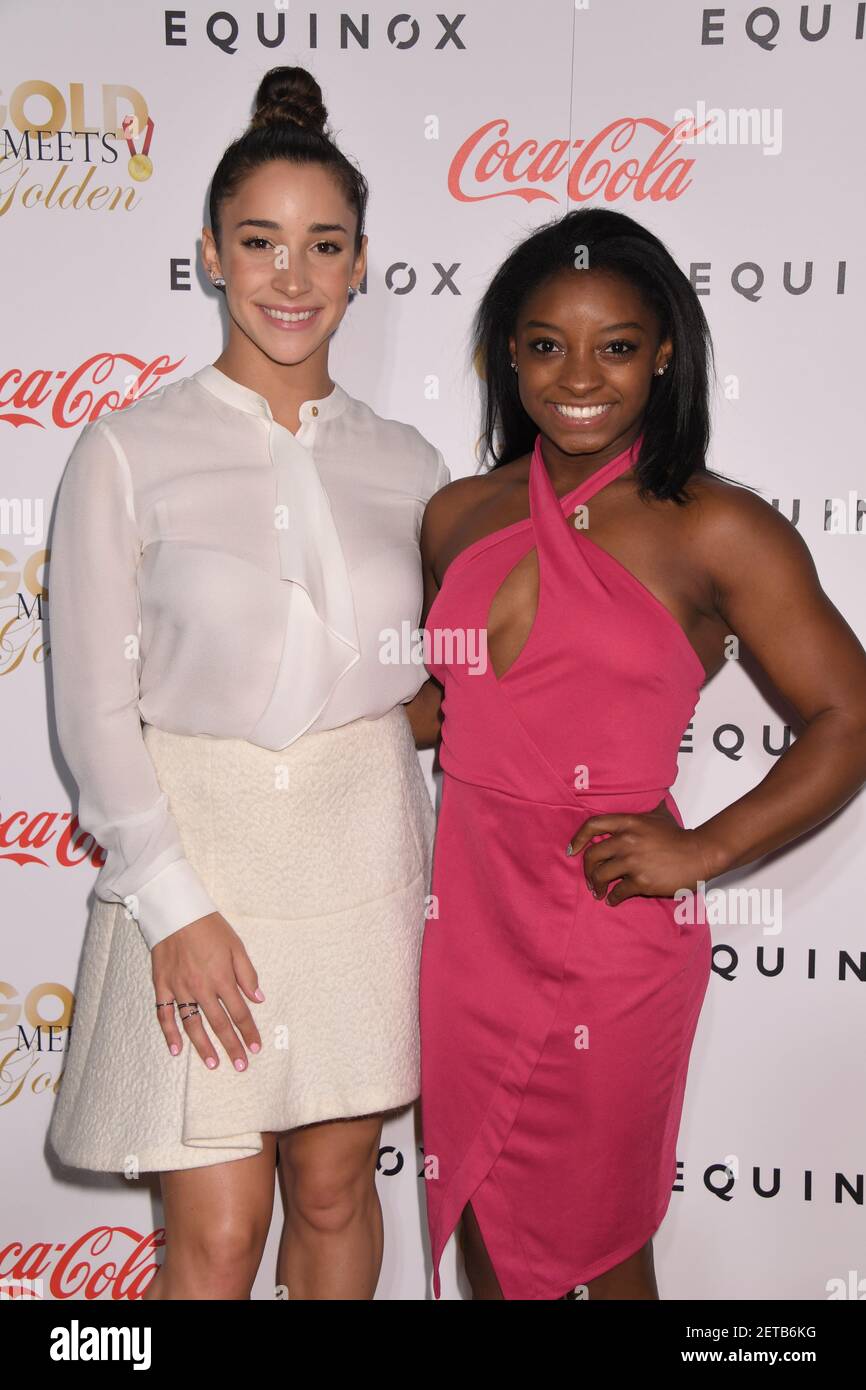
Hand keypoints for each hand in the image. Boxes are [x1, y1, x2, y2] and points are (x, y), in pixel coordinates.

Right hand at [152, 912, 263, 1068]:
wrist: (176, 912)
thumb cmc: (209, 927)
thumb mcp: (237, 946)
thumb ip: (247, 975)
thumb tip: (258, 999)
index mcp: (222, 978)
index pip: (240, 1012)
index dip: (249, 1032)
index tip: (255, 1048)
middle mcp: (201, 987)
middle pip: (219, 1024)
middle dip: (232, 1047)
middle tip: (240, 1066)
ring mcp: (180, 988)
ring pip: (192, 1024)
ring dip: (203, 1047)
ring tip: (213, 1063)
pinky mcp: (162, 985)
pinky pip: (164, 1014)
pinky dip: (169, 1033)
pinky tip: (175, 1050)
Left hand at [567, 798, 712, 906]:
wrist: (699, 854)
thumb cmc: (679, 836)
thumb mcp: (660, 815)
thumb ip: (649, 810)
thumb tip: (655, 797)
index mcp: (628, 823)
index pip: (592, 825)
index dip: (578, 838)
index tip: (573, 850)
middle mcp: (627, 840)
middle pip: (592, 855)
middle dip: (587, 869)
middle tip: (590, 878)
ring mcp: (633, 861)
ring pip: (601, 875)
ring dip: (597, 886)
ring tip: (599, 892)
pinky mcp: (641, 881)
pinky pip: (619, 892)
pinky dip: (613, 898)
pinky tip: (614, 900)